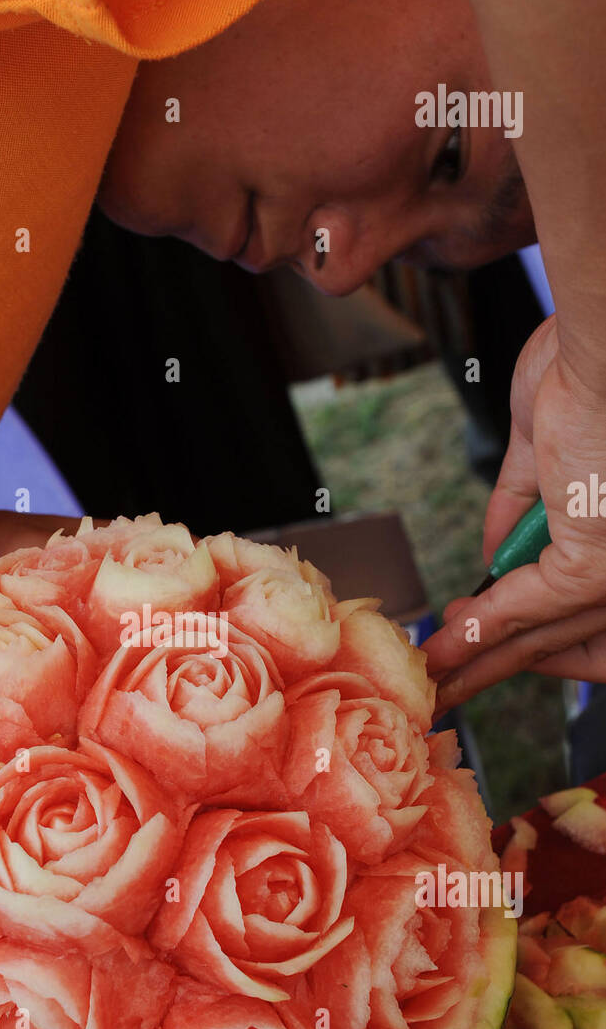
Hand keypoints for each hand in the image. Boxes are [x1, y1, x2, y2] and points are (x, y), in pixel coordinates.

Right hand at [424, 316, 605, 714]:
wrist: (602, 348)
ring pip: (543, 631)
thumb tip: (496, 555)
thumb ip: (524, 506)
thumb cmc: (588, 371)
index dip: (542, 631)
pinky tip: (446, 649)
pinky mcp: (592, 567)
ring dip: (481, 659)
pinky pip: (526, 609)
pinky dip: (479, 631)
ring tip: (437, 678)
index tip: (497, 642)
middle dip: (505, 659)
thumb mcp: (545, 447)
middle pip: (566, 631)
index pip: (589, 606)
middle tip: (456, 680)